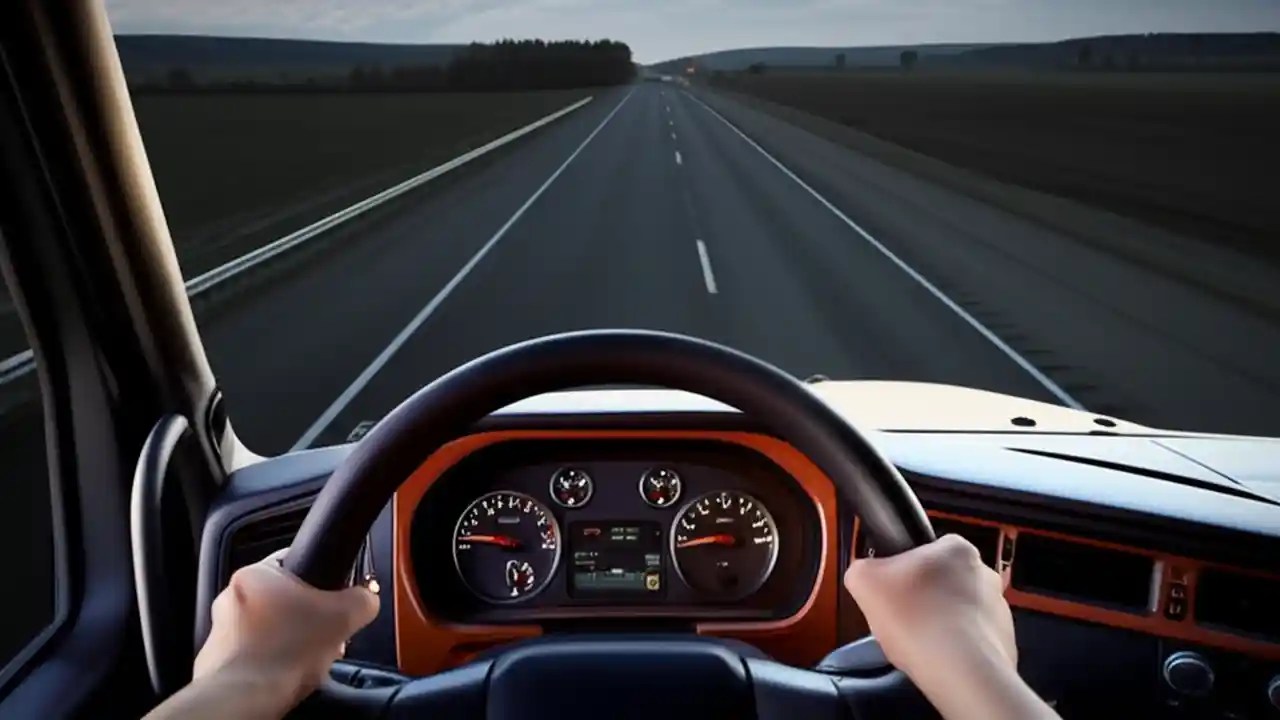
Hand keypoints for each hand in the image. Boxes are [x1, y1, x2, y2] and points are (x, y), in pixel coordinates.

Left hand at [193, 549, 378, 708]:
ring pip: (266, 627)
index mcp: (256, 574)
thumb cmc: (287, 651)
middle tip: (324, 633)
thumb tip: (366, 600)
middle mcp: (230, 596)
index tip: (331, 597)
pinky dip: (269, 661)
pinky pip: (252, 654)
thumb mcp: (345, 617)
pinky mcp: (216, 660)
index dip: (320, 580)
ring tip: (307, 658)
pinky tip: (286, 673)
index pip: (294, 560)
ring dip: (287, 639)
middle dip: (305, 616)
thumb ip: (363, 599)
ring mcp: (220, 630)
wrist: (246, 697)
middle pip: (281, 598)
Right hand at [844, 534, 1015, 688]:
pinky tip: (941, 660)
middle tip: (902, 621)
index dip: (904, 571)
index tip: (893, 593)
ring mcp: (1000, 608)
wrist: (962, 673)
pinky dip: (958, 649)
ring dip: (942, 624)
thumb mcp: (864, 581)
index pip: (926, 551)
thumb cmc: (914, 617)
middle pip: (942, 582)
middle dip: (924, 599)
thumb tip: (867, 575)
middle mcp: (985, 572)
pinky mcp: (1006, 640)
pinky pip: (974, 640)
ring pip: (958, 612)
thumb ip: (862, 568)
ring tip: (921, 645)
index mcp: (956, 548)